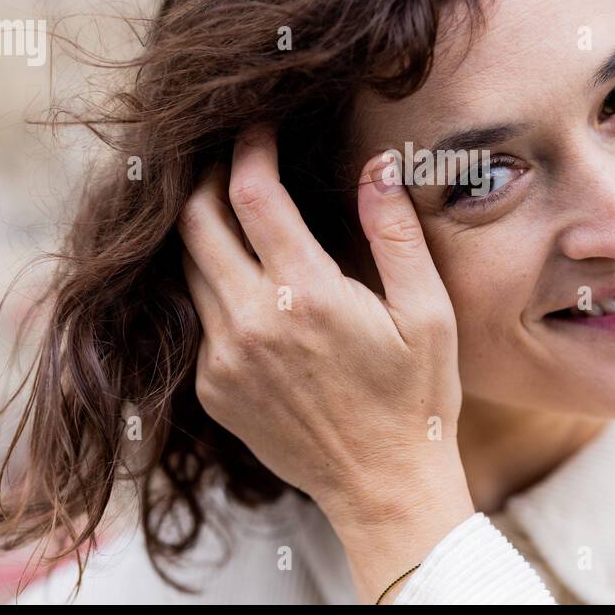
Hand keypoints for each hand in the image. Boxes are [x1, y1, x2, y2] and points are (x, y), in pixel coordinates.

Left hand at [176, 124, 470, 536]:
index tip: (260, 126)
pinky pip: (196, 318)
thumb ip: (396, 233)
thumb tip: (378, 167)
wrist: (384, 488)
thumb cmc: (417, 398)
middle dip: (209, 179)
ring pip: (186, 269)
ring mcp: (223, 360)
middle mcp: (250, 323)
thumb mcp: (427, 312)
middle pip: (195, 222)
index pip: (252, 193)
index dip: (250, 147)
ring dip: (204, 230)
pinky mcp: (212, 390)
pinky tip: (243, 279)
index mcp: (304, 294)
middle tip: (236, 159)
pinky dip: (210, 285)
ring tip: (235, 210)